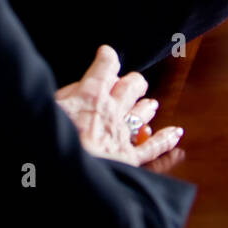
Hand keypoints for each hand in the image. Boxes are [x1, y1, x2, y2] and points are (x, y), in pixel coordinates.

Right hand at [55, 44, 183, 166]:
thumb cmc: (51, 139)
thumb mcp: (51, 108)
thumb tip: (79, 87)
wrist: (68, 174)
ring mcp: (122, 133)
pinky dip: (165, 140)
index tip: (107, 53)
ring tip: (151, 103)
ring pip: (141, 114)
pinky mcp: (130, 158)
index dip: (106, 58)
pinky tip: (176, 134)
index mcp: (90, 94)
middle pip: (129, 87)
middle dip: (133, 82)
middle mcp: (111, 110)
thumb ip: (66, 95)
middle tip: (134, 81)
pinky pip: (152, 148)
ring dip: (146, 107)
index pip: (104, 67)